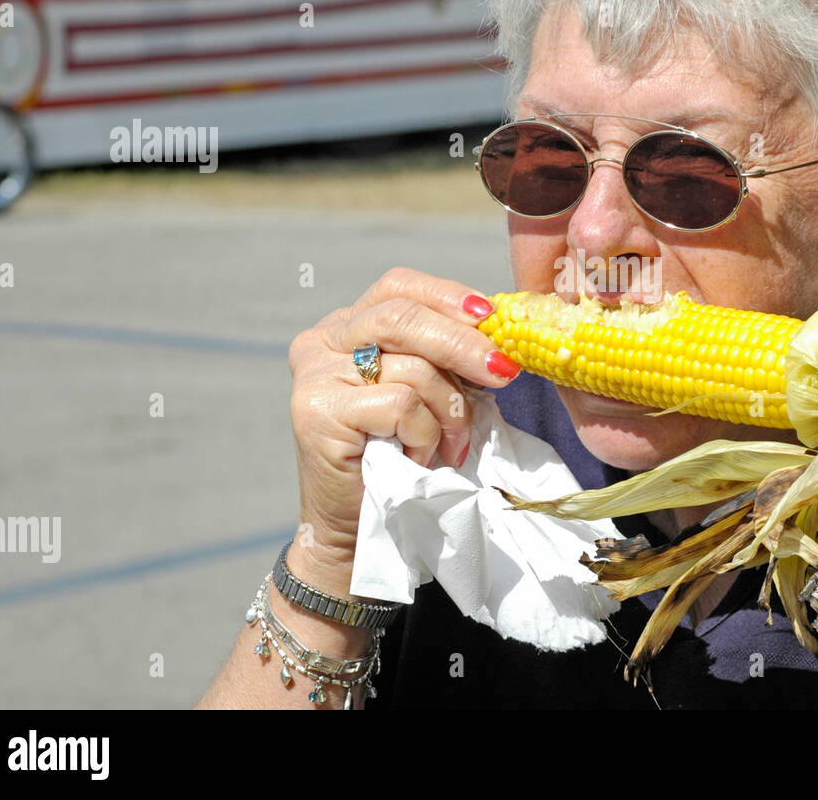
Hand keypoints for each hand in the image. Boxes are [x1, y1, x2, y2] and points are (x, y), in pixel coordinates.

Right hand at [286, 268, 517, 567]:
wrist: (358, 530)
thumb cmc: (401, 459)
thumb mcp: (428, 392)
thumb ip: (445, 356)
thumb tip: (496, 328)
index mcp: (347, 325)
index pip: (399, 287)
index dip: (447, 296)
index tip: (490, 316)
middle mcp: (322, 341)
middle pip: (403, 316)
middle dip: (464, 343)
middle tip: (504, 372)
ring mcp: (313, 374)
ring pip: (411, 366)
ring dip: (448, 410)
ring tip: (450, 445)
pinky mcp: (316, 411)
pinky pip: (399, 404)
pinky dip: (424, 434)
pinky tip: (417, 458)